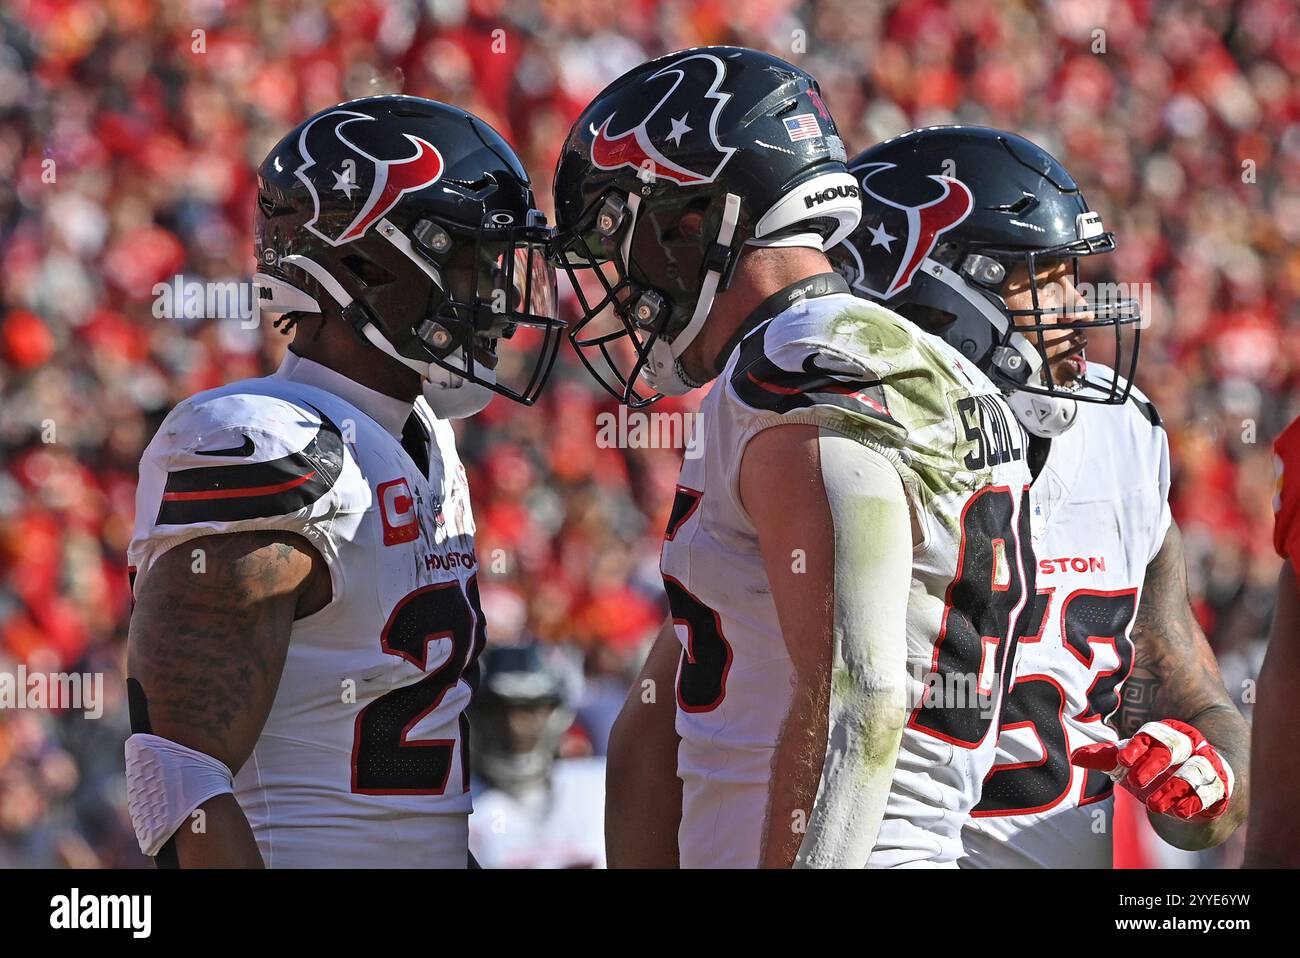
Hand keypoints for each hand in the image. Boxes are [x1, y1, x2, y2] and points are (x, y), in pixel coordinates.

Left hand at [1071, 719, 1233, 820]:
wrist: (1192, 790)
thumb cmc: (1156, 769)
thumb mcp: (1130, 763)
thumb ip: (1106, 758)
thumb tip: (1075, 756)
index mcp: (1164, 733)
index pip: (1152, 734)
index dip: (1138, 747)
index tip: (1122, 760)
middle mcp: (1188, 745)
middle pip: (1174, 747)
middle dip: (1154, 763)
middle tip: (1135, 781)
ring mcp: (1205, 765)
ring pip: (1194, 771)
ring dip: (1174, 788)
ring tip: (1154, 805)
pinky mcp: (1218, 788)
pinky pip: (1211, 792)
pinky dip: (1195, 802)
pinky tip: (1180, 812)